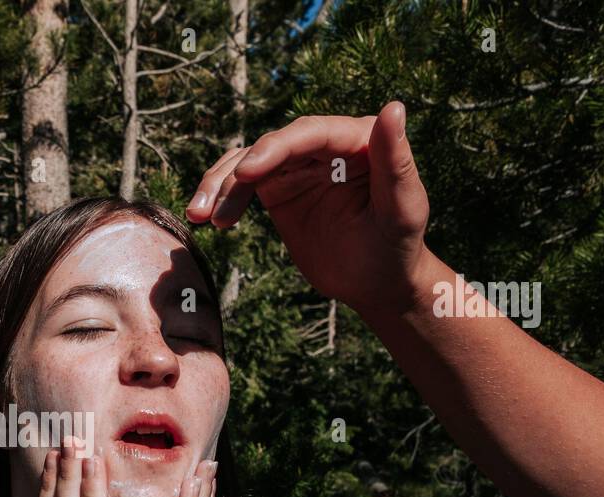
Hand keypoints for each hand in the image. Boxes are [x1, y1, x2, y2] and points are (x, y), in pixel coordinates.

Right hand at [185, 101, 437, 319]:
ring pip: (248, 161)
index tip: (246, 174)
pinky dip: (221, 198)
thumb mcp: (404, 208)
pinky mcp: (278, 189)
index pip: (310, 134)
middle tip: (212, 207)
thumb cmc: (399, 245)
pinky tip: (211, 221)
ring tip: (199, 216)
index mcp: (358, 139)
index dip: (274, 149)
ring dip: (219, 184)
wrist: (377, 282)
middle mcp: (324, 145)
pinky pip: (241, 184)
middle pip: (271, 144)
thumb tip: (394, 107)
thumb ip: (396, 160)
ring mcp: (297, 166)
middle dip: (237, 171)